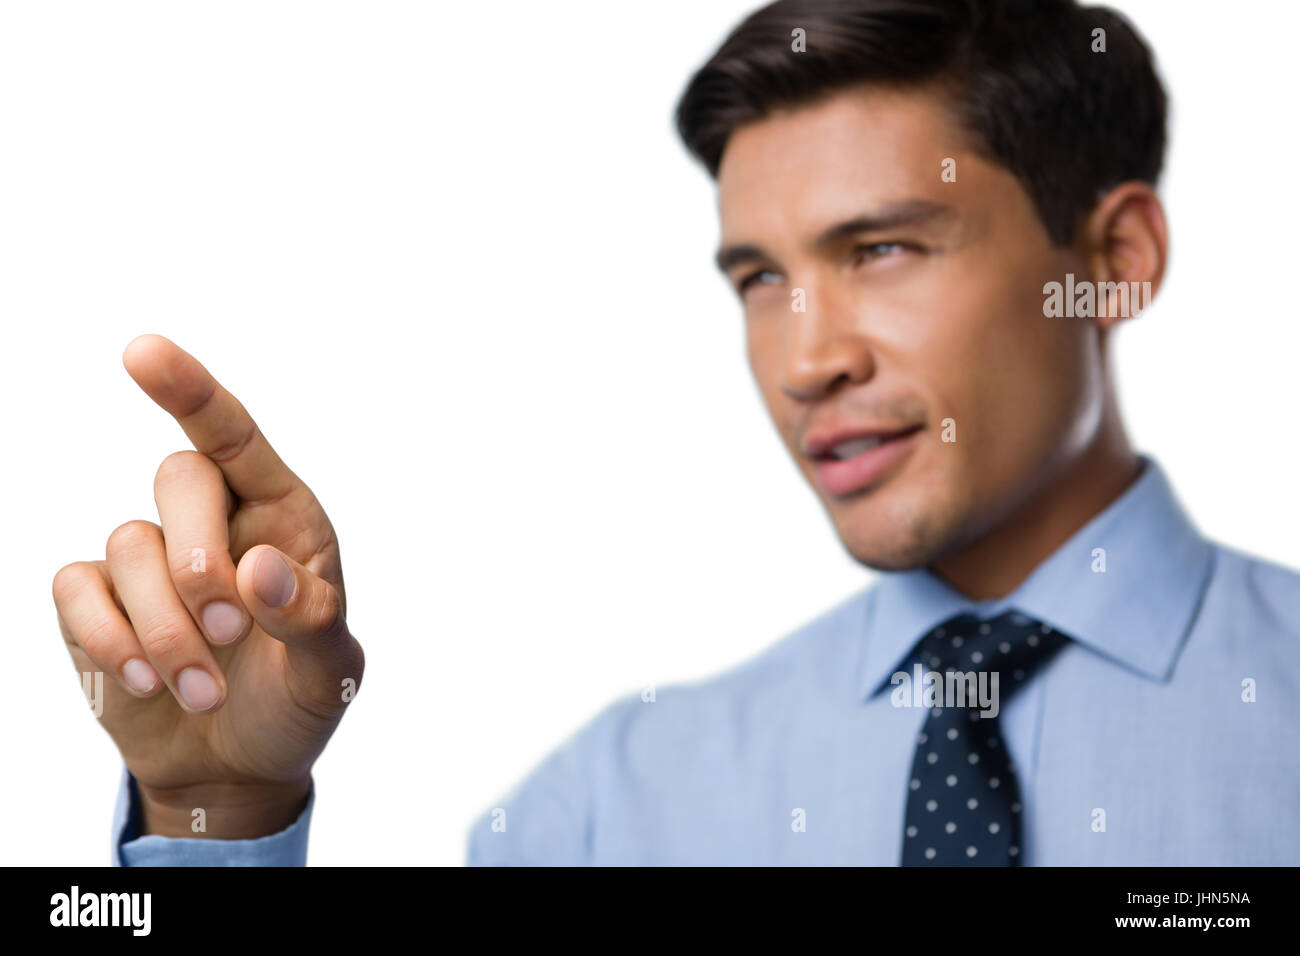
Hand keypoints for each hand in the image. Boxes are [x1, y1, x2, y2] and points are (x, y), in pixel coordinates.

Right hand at [53, 335, 364, 838]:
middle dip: (199, 556)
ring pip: (128, 540)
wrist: (241, 768)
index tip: (143, 351)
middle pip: (179, 477)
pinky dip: (110, 636)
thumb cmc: (297, 699)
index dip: (192, 392)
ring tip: (203, 688)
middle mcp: (215, 522)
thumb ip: (312, 620)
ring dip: (165, 625)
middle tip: (231, 632)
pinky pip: (76, 585)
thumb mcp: (329, 672)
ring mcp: (150, 559)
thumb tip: (259, 572)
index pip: (237, 438)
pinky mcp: (99, 601)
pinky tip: (144, 680)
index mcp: (282, 518)